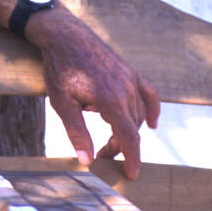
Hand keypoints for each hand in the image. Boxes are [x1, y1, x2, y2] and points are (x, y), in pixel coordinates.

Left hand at [34, 17, 160, 178]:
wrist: (63, 35)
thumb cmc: (59, 68)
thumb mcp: (61, 103)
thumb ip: (76, 132)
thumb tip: (87, 161)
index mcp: (110, 100)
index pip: (129, 137)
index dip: (132, 159)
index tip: (132, 175)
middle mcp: (125, 89)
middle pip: (132, 127)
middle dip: (120, 145)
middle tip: (102, 154)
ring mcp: (130, 78)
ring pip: (137, 113)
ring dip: (127, 130)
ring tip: (109, 138)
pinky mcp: (129, 70)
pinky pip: (148, 93)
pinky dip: (151, 109)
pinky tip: (150, 123)